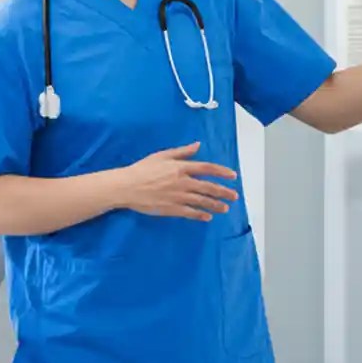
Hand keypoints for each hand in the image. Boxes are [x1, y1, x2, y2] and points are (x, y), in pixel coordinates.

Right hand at [120, 142, 237, 221]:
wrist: (127, 186)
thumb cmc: (142, 169)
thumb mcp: (161, 155)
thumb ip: (182, 152)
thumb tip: (198, 145)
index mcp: (180, 167)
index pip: (207, 168)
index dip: (221, 172)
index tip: (232, 176)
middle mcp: (182, 182)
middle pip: (208, 187)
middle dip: (223, 192)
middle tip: (234, 196)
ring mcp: (178, 197)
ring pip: (202, 201)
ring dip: (215, 205)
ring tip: (225, 208)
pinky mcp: (172, 209)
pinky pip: (190, 213)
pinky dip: (200, 215)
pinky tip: (208, 216)